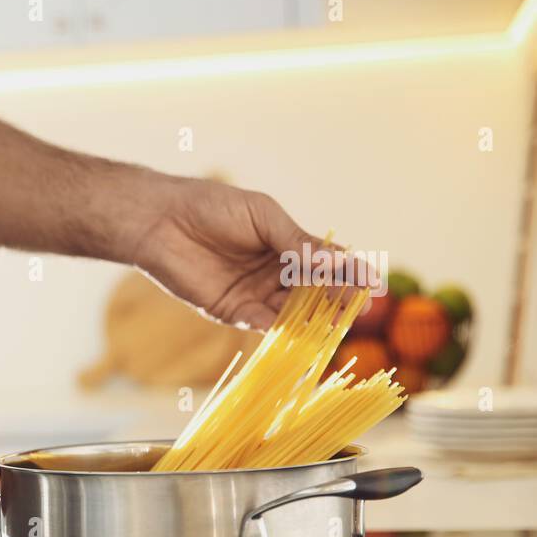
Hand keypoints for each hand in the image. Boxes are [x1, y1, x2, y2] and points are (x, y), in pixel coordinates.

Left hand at [121, 174, 338, 329]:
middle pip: (314, 292)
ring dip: (311, 319)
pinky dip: (277, 328)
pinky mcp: (230, 310)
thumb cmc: (213, 207)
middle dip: (335, 300)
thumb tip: (333, 261)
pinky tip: (294, 329)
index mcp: (287, 246)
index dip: (349, 274)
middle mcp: (275, 274)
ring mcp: (254, 294)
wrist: (163, 220)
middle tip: (357, 309)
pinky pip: (260, 324)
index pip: (326, 263)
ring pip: (292, 312)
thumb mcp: (262, 217)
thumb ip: (295, 242)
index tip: (372, 285)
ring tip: (333, 324)